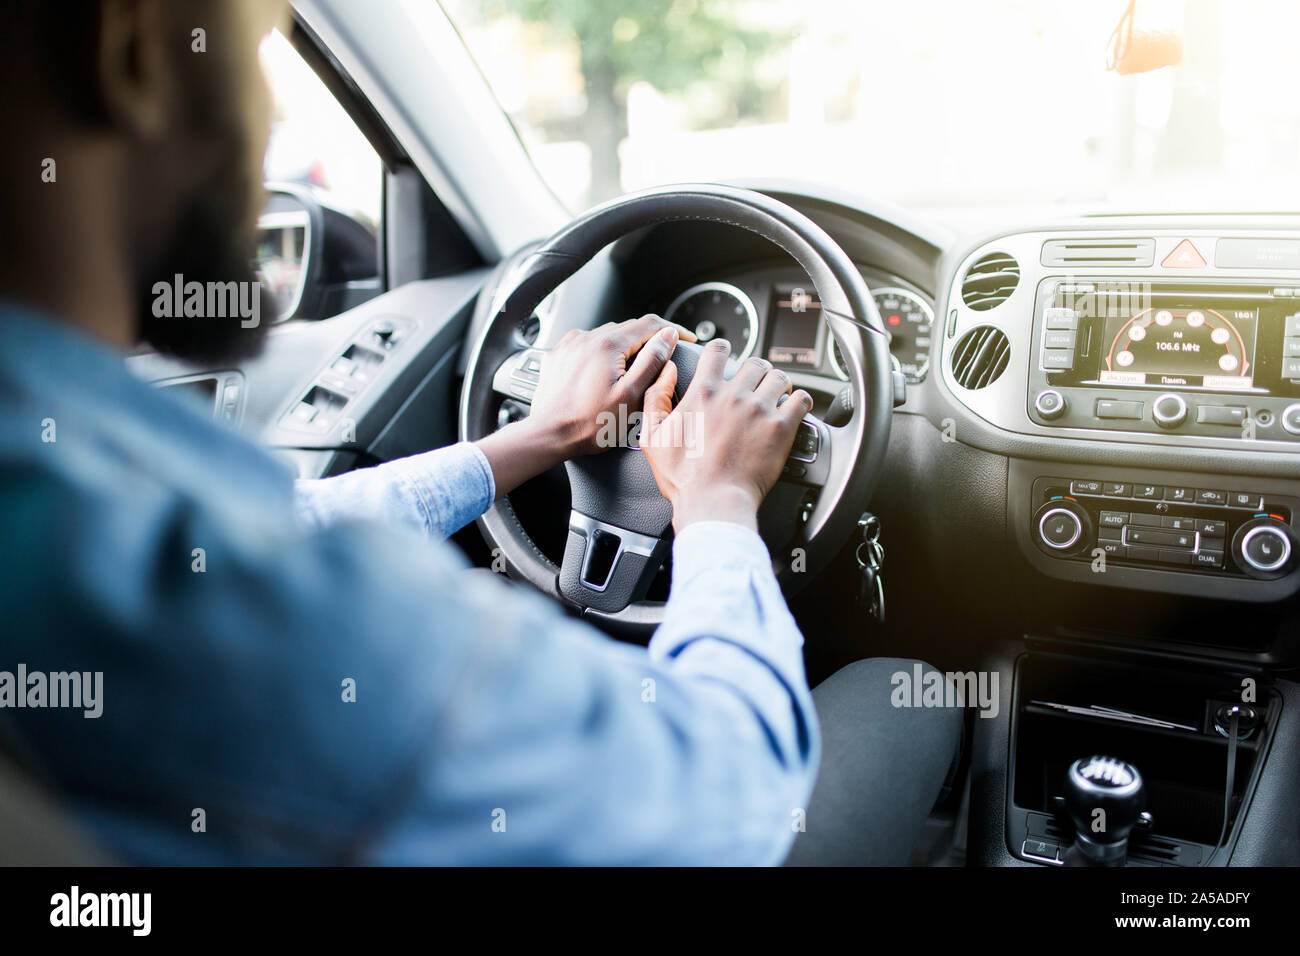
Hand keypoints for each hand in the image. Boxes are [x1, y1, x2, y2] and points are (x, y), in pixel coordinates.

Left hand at [476, 315, 694, 498]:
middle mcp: (587, 339)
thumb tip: (667, 337)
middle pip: (628, 328)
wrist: (550, 435)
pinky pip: (585, 344)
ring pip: (606, 335)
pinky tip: (603, 369)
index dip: (672, 329)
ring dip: (623, 346)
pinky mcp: (558, 356)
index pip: (650, 324)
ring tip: (630, 369)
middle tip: (661, 357)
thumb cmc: (589, 423)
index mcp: (608, 345)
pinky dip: (599, 351)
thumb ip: (652, 361)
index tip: (686, 338)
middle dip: (648, 340)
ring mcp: (570, 346)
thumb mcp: (631, 395)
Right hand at [640, 339, 813, 531]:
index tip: (727, 356)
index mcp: (704, 393)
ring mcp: (760, 409)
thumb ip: (656, 399)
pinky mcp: (781, 427)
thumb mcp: (652, 437)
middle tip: (756, 384)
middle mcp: (733, 395)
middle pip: (754, 363)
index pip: (717, 350)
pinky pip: (802, 400)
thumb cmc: (684, 478)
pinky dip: (800, 401)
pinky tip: (795, 408)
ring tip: (777, 395)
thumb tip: (668, 372)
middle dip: (756, 371)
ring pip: (780, 377)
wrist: (713, 502)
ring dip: (779, 384)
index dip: (723, 349)